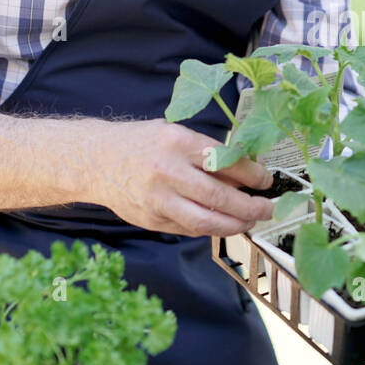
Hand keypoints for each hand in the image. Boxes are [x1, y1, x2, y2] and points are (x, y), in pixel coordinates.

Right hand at [92, 120, 274, 236]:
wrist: (96, 161)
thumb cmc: (141, 144)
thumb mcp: (176, 135)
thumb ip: (208, 153)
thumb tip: (247, 171)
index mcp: (178, 143)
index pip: (227, 162)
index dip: (253, 175)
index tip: (266, 181)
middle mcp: (168, 172)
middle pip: (220, 197)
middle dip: (252, 206)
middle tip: (268, 208)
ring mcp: (158, 200)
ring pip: (206, 222)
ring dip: (235, 225)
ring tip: (250, 220)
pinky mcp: (151, 220)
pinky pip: (189, 229)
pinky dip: (211, 229)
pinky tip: (223, 223)